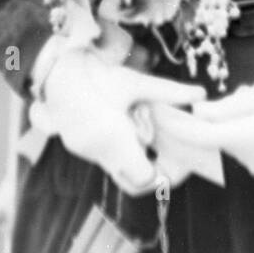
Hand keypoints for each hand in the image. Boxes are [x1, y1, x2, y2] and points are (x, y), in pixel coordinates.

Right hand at [28, 46, 205, 195]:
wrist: (52, 70)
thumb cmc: (93, 73)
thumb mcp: (133, 82)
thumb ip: (168, 92)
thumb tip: (200, 94)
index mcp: (113, 137)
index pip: (147, 177)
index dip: (168, 173)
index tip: (182, 159)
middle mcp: (98, 152)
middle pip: (135, 182)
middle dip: (155, 172)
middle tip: (170, 151)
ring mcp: (86, 153)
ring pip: (120, 171)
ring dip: (138, 158)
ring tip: (146, 130)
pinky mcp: (79, 147)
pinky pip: (108, 160)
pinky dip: (123, 151)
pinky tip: (128, 125)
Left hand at [149, 51, 253, 181]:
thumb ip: (227, 108)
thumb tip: (198, 116)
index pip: (204, 138)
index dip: (179, 128)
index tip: (162, 117)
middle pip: (219, 150)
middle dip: (201, 134)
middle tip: (188, 112)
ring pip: (238, 155)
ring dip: (227, 138)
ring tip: (235, 110)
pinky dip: (250, 143)